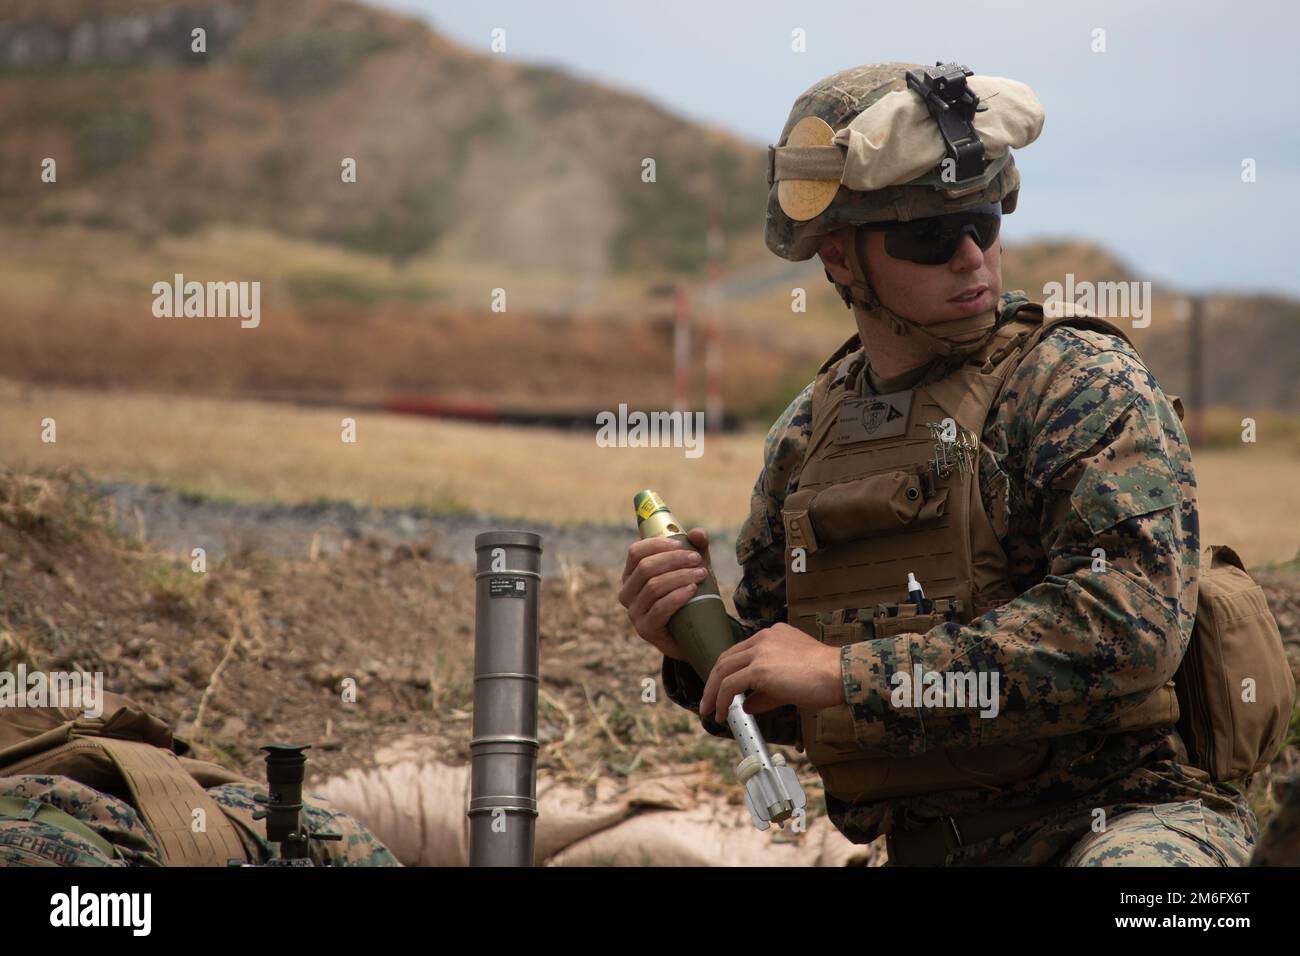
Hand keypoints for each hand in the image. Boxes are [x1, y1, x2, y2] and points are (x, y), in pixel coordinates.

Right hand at [618, 527, 712, 661]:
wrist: (695, 635)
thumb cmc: (690, 597)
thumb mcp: (693, 569)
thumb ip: (696, 549)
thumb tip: (698, 533)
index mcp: (632, 575)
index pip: (635, 552)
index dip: (657, 544)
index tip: (682, 543)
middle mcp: (627, 593)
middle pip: (645, 568)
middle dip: (674, 560)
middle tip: (697, 559)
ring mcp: (634, 613)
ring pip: (653, 587)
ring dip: (680, 577)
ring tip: (701, 574)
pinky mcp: (645, 630)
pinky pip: (660, 608)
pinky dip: (678, 596)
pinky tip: (693, 590)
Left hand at [700, 623, 844, 722]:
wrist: (839, 674)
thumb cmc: (824, 678)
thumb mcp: (789, 683)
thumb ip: (765, 692)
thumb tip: (747, 705)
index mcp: (772, 634)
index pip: (740, 652)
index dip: (727, 671)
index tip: (721, 689)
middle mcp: (763, 638)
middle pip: (726, 659)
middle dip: (713, 683)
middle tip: (708, 702)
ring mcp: (760, 651)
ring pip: (724, 671)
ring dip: (713, 693)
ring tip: (711, 711)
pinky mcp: (760, 668)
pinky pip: (730, 685)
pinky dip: (722, 700)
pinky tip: (723, 713)